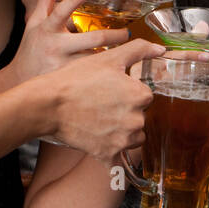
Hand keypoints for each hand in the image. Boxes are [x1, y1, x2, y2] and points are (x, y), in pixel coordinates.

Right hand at [8, 0, 130, 84]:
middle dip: (114, 35)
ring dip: (112, 56)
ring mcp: (63, 65)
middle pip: (92, 38)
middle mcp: (56, 46)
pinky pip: (93, 75)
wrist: (21, 80)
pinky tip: (115, 70)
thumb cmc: (31, 47)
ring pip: (95, 59)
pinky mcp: (69, 81)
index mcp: (47, 28)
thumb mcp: (35, 21)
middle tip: (127, 32)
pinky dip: (105, 71)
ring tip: (127, 52)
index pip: (60, 11)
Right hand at [44, 37, 164, 160]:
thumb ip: (139, 50)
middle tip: (101, 105)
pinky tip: (99, 142)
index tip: (111, 91)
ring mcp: (123, 140)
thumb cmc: (76, 79)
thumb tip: (160, 49)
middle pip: (140, 117)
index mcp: (140, 95)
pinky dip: (112, 153)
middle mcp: (136, 120)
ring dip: (122, 132)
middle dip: (126, 112)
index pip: (145, 96)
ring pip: (133, 138)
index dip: (128, 92)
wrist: (48, 105)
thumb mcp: (109, 57)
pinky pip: (119, 158)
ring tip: (99, 121)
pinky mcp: (109, 156)